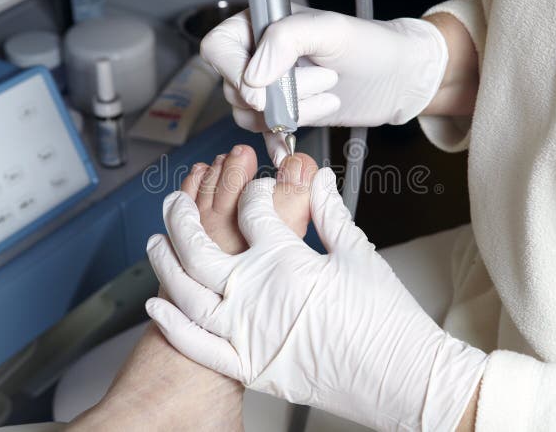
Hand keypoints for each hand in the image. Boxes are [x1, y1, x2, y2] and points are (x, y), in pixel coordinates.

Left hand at [145, 169, 486, 431]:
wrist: (399, 378)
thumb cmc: (385, 319)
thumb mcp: (358, 253)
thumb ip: (329, 211)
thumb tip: (317, 178)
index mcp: (285, 260)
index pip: (251, 211)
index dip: (251, 192)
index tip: (255, 188)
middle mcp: (255, 294)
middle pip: (200, 247)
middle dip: (181, 218)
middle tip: (173, 203)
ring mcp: (247, 333)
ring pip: (188, 292)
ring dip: (166, 263)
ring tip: (156, 241)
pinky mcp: (249, 366)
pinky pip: (199, 345)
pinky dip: (173, 324)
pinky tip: (157, 305)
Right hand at [201, 6, 448, 164]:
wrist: (396, 78)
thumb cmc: (369, 45)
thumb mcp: (330, 30)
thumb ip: (286, 40)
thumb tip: (253, 75)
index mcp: (261, 25)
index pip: (219, 48)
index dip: (234, 73)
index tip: (262, 90)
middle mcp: (259, 56)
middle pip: (236, 88)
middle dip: (281, 94)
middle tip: (324, 79)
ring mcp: (270, 88)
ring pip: (250, 116)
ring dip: (293, 113)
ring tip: (329, 95)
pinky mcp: (284, 114)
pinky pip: (264, 136)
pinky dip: (278, 143)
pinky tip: (292, 147)